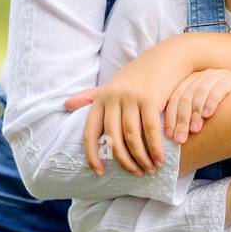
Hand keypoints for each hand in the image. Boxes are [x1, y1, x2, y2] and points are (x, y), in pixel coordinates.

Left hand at [70, 36, 196, 176]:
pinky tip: (159, 159)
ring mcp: (131, 98)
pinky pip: (150, 130)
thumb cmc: (137, 75)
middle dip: (124, 161)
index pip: (90, 132)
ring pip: (132, 137)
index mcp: (101, 98)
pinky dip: (154, 148)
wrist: (165, 58)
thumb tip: (65, 105)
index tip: (99, 173)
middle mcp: (113, 98)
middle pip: (113, 139)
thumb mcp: (112, 84)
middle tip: (135, 173)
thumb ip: (90, 96)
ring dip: (141, 158)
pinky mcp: (150, 99)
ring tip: (148, 169)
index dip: (92, 155)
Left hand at [164, 69, 230, 143]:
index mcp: (194, 81)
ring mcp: (222, 74)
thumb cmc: (225, 123)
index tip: (168, 136)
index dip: (170, 116)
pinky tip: (209, 115)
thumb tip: (164, 136)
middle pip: (187, 93)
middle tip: (180, 138)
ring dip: (196, 110)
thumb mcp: (202, 121)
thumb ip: (187, 121)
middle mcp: (206, 75)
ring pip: (202, 88)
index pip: (176, 96)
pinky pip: (221, 85)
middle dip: (182, 118)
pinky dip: (213, 100)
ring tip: (195, 129)